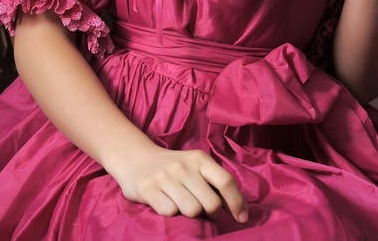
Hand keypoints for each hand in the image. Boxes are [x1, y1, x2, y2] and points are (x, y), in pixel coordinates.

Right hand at [115, 142, 247, 222]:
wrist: (136, 158)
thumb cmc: (174, 167)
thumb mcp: (195, 166)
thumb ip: (213, 182)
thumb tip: (238, 207)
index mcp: (200, 159)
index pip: (225, 181)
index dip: (237, 202)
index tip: (242, 218)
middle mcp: (184, 166)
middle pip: (211, 203)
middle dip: (211, 214)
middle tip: (205, 212)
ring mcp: (166, 177)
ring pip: (192, 210)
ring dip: (190, 214)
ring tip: (182, 205)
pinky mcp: (148, 189)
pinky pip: (169, 212)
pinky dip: (170, 213)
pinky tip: (165, 202)